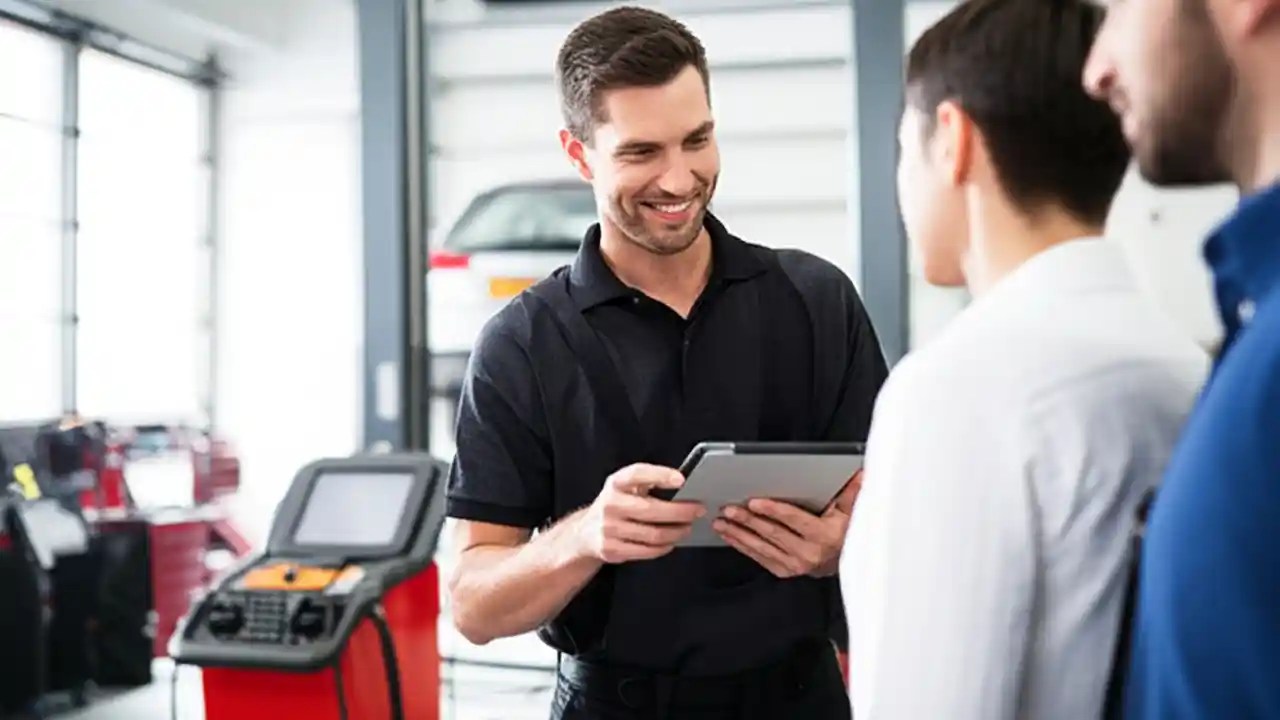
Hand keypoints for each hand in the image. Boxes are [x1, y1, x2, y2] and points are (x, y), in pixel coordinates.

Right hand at [575, 464, 705, 563]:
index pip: (637, 474)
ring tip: (687, 528)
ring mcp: (609, 529)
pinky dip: (664, 547)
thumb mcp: (625, 487)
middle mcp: (610, 504)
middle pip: (652, 510)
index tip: (681, 479)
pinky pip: (646, 551)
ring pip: (653, 535)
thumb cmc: (616, 505)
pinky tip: (671, 541)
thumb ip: (648, 482)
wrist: (585, 533)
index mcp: (615, 484)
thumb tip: (684, 487)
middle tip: (698, 510)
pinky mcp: (611, 550)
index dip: (660, 475)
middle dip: (681, 512)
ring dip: (676, 532)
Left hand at [713, 471, 862, 577]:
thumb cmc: (845, 535)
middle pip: (773, 533)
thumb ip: (852, 493)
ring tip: (723, 520)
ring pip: (762, 546)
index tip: (755, 502)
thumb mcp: (851, 513)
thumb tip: (860, 474)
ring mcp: (794, 564)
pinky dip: (741, 545)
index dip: (774, 510)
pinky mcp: (784, 570)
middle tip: (730, 508)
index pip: (795, 520)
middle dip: (749, 519)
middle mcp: (808, 553)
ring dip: (740, 533)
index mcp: (824, 536)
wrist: (843, 564)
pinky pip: (759, 557)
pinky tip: (729, 535)